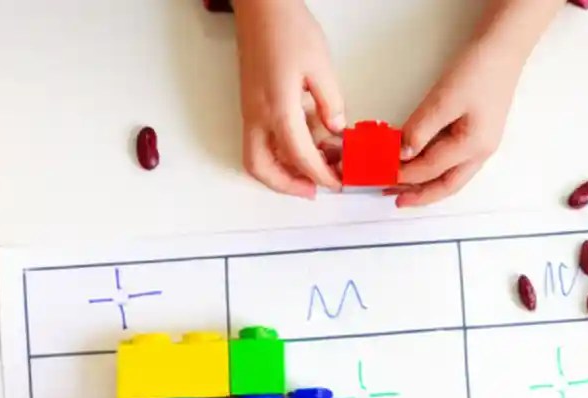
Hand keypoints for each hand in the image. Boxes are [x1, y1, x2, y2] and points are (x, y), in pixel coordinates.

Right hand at [234, 0, 343, 197]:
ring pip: (258, 155)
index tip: (336, 182)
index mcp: (276, 108)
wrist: (261, 6)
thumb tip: (335, 129)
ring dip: (283, 169)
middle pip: (262, 167)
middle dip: (286, 185)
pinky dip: (280, 150)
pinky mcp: (251, 102)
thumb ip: (330, 103)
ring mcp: (250, 109)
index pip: (299, 156)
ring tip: (314, 167)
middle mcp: (257, 114)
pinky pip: (261, 138)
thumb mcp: (320, 66)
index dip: (320, 175)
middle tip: (313, 189)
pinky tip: (306, 141)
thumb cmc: (286, 28)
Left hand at [391, 36, 524, 206]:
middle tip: (396, 199)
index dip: (405, 174)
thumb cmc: (479, 69)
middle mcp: (481, 152)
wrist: (503, 48)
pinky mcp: (478, 134)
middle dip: (420, 195)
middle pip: (446, 185)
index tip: (382, 174)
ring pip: (452, 176)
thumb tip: (403, 153)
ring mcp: (482, 145)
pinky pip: (454, 161)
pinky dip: (436, 168)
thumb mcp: (444, 99)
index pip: (431, 169)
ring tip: (405, 187)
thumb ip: (421, 128)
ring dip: (427, 184)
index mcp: (474, 146)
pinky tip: (422, 164)